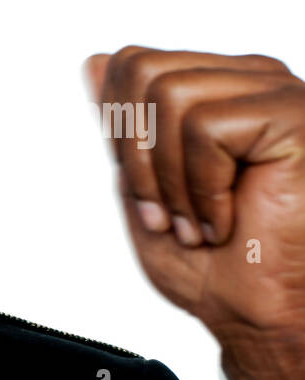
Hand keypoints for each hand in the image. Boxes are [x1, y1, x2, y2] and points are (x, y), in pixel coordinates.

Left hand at [85, 46, 304, 379]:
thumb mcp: (142, 185)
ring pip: (170, 96)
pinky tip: (226, 220)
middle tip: (166, 214)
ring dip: (169, 178)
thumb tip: (94, 63)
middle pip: (142, 70)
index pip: (133, 63)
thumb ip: (123, 124)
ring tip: (196, 222)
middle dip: (136, 156)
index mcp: (216, 91)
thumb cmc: (212, 264)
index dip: (117, 130)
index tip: (145, 193)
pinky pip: (207, 127)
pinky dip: (202, 186)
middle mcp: (249, 81)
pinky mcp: (292, 117)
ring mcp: (275, 94)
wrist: (258, 315)